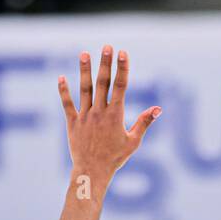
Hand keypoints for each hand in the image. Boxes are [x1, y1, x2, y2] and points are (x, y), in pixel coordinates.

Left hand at [58, 47, 159, 192]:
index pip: (120, 87)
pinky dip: (64, 91)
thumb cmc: (115, 159)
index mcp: (115, 116)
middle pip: (103, 83)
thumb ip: (144, 122)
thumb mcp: (133, 142)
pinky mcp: (72, 123)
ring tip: (84, 53)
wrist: (92, 173)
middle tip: (107, 46)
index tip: (123, 53)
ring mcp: (85, 117)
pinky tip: (61, 77)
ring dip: (85, 70)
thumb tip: (158, 109)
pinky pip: (67, 104)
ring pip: (85, 89)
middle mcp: (99, 113)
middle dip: (106, 64)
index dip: (122, 69)